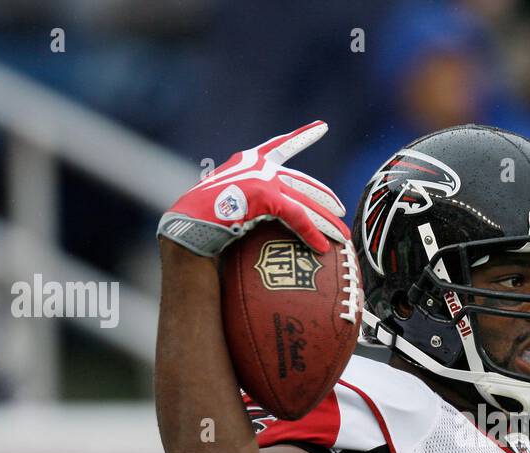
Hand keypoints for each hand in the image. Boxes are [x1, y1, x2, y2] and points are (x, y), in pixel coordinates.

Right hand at [157, 120, 349, 257]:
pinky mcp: (264, 194)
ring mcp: (261, 177)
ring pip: (305, 202)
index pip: (280, 145)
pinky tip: (322, 248)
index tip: (322, 126)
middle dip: (325, 199)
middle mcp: (257, 165)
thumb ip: (252, 199)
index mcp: (248, 161)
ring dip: (326, 223)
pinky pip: (297, 216)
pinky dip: (311, 233)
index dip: (302, 136)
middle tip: (342, 211)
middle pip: (302, 183)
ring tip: (343, 238)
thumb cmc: (204, 223)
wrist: (187, 228)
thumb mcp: (231, 202)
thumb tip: (269, 214)